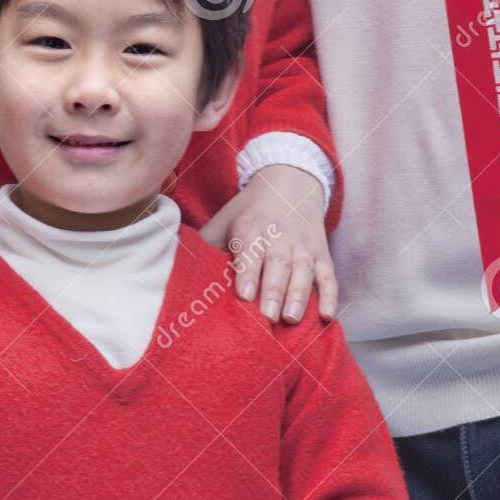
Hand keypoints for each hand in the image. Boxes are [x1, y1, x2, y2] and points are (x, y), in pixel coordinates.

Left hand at [197, 164, 336, 323]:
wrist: (291, 182)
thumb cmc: (249, 212)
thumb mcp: (224, 221)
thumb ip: (203, 246)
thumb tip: (168, 271)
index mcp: (250, 227)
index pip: (250, 250)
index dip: (247, 272)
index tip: (243, 295)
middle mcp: (279, 235)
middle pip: (278, 263)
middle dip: (274, 289)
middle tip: (268, 316)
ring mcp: (303, 245)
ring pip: (304, 270)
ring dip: (299, 293)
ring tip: (291, 318)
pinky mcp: (322, 254)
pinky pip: (328, 275)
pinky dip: (330, 294)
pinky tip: (327, 315)